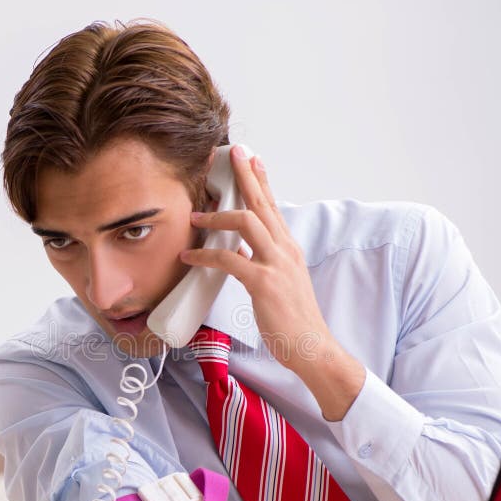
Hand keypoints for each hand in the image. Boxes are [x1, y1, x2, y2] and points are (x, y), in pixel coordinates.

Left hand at [181, 145, 328, 369]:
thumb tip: (238, 253)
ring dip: (217, 216)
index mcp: (289, 249)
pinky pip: (229, 260)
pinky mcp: (263, 283)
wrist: (311, 347)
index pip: (273, 207)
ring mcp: (276, 264)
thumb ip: (259, 263)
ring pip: (246, 222)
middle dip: (245, 176)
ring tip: (195, 217)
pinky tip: (190, 258)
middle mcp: (285, 250)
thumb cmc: (293, 320)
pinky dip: (206, 256)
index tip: (251, 160)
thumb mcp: (278, 284)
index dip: (261, 181)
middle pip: (262, 203)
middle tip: (231, 153)